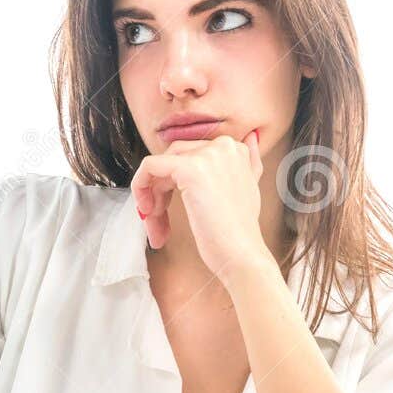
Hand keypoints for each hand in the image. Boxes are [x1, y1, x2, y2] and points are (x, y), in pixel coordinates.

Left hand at [132, 127, 272, 282]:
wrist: (242, 255)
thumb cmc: (240, 233)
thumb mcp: (250, 188)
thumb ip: (249, 162)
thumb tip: (252, 138)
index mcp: (234, 148)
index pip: (189, 156)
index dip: (175, 183)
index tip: (173, 210)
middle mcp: (223, 145)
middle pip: (172, 159)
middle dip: (160, 191)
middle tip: (159, 220)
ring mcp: (206, 155)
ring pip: (159, 166)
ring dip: (152, 196)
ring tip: (157, 226)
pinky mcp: (189, 168)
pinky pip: (149, 166)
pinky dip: (141, 186)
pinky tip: (149, 212)